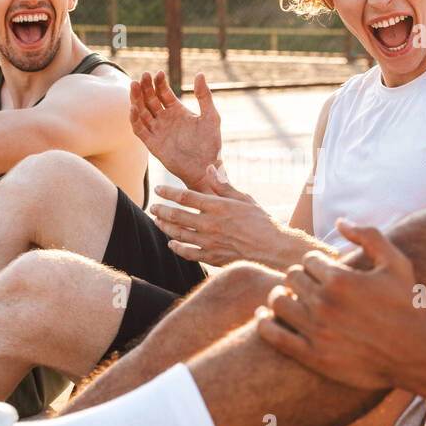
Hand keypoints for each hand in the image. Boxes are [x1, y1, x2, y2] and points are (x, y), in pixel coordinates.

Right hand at [130, 70, 220, 188]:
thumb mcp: (211, 117)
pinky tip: (133, 108)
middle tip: (144, 75)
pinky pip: (140, 130)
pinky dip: (135, 119)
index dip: (160, 83)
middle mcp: (164, 119)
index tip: (159, 73)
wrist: (206, 168)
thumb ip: (204, 96)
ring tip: (134, 86)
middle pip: (150, 100)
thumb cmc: (211, 144)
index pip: (163, 93)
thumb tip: (200, 74)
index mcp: (177, 111)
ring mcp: (157, 131)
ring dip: (137, 99)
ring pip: (142, 112)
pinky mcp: (152, 144)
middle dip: (146, 87)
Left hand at [150, 165, 283, 266]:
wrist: (273, 249)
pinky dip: (178, 248)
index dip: (168, 192)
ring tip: (158, 222)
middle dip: (161, 210)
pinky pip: (189, 253)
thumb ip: (224, 185)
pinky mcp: (213, 257)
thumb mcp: (244, 199)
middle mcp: (210, 224)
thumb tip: (209, 168)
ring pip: (179, 234)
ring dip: (165, 227)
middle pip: (177, 216)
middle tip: (153, 207)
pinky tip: (172, 243)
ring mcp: (210, 242)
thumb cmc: (261, 221)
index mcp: (218, 207)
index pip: (185, 197)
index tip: (158, 189)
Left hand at [256, 218, 425, 390]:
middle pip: (291, 278)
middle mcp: (325, 304)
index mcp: (341, 280)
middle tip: (307, 285)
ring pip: (277, 302)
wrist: (418, 356)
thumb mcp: (398, 264)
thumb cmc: (410, 307)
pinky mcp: (312, 357)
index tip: (323, 272)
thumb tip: (340, 221)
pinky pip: (273, 335)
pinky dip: (264, 322)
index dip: (315, 263)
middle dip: (299, 278)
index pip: (308, 260)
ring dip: (279, 296)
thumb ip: (369, 235)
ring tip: (289, 298)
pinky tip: (264, 316)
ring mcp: (317, 332)